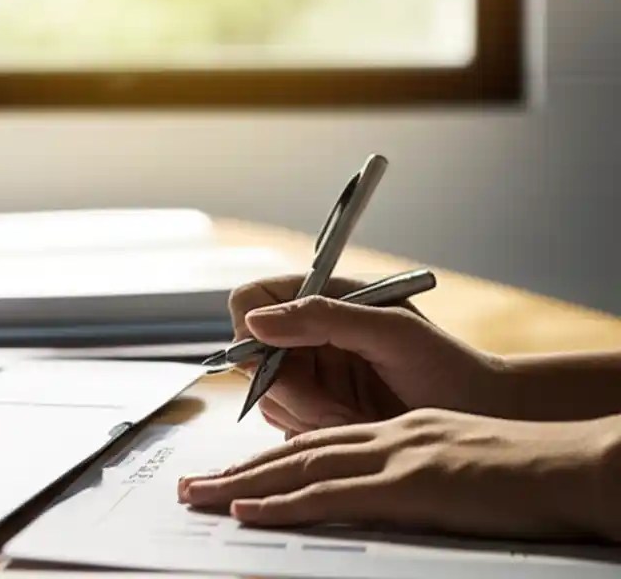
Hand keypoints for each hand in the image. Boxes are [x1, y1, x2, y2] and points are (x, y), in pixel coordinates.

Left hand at [177, 408, 620, 540]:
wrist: (581, 464)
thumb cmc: (536, 475)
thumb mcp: (465, 464)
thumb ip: (421, 474)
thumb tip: (395, 496)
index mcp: (404, 433)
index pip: (322, 445)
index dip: (272, 461)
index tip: (235, 477)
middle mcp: (391, 437)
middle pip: (297, 452)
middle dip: (238, 472)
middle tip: (191, 488)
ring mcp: (398, 458)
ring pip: (299, 469)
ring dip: (241, 486)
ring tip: (198, 499)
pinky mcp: (409, 484)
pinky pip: (330, 494)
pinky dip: (282, 504)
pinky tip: (247, 512)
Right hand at [226, 275, 510, 435]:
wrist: (482, 416)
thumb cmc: (450, 368)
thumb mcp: (390, 332)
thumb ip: (321, 318)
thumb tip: (255, 321)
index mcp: (322, 297)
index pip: (249, 300)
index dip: (248, 330)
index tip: (268, 360)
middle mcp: (309, 333)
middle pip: (251, 358)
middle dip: (292, 390)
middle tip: (335, 408)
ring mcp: (310, 374)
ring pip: (267, 396)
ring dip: (309, 415)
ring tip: (357, 417)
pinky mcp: (316, 412)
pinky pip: (285, 425)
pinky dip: (314, 432)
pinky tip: (353, 428)